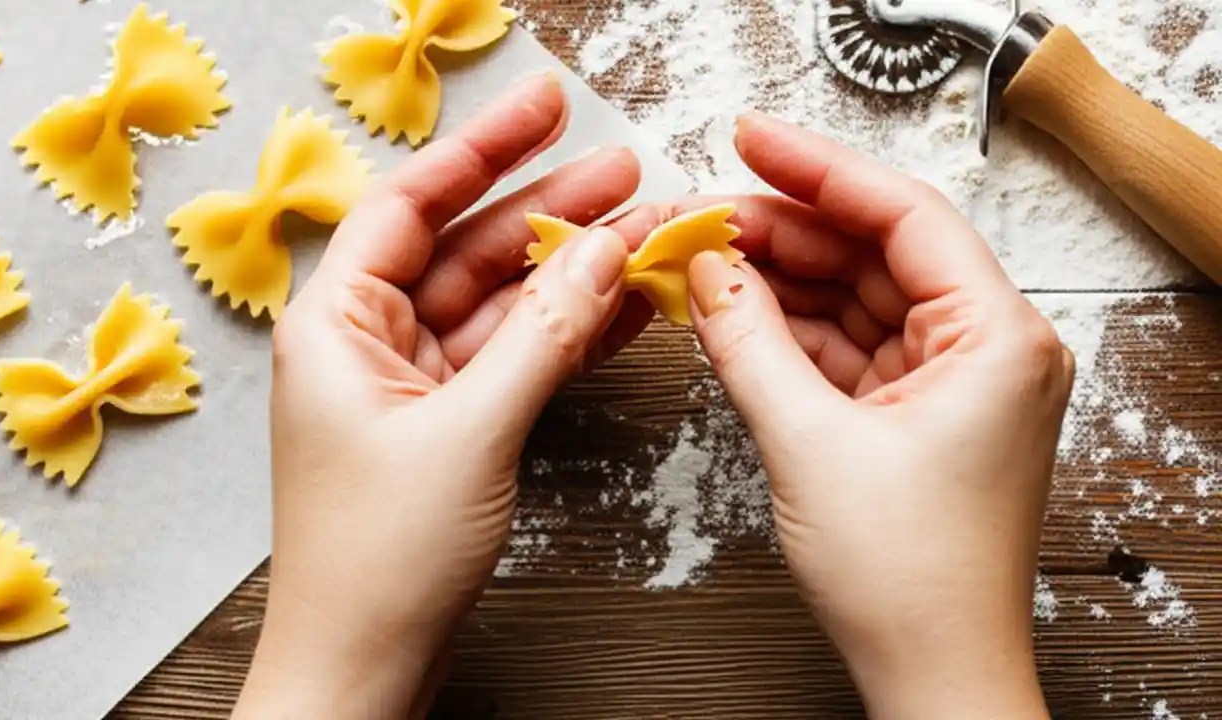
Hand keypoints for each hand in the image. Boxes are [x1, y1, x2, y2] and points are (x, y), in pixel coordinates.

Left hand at [234, 74, 649, 719]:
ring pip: (502, 304)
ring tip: (643, 234)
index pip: (414, 203)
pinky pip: (515, 357)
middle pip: (468, 246)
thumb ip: (542, 336)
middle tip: (622, 172)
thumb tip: (600, 254)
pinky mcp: (450, 424)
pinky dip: (567, 334)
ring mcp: (414, 384)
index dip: (485, 148)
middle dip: (549, 209)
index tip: (546, 110)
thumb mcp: (468, 432)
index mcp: (337, 323)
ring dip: (571, 273)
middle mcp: (370, 343)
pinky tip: (620, 307)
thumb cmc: (373, 564)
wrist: (364, 667)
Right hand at [677, 115, 1072, 718]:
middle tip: (706, 214)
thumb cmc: (912, 584)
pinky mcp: (915, 415)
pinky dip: (791, 332)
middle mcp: (986, 350)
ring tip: (706, 260)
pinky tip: (736, 313)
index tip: (753, 141)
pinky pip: (847, 348)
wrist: (932, 676)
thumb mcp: (809, 444)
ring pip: (856, 299)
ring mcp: (951, 383)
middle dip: (787, 230)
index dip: (819, 169)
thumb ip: (749, 342)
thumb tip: (708, 269)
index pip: (904, 214)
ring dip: (781, 281)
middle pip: (876, 252)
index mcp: (997, 339)